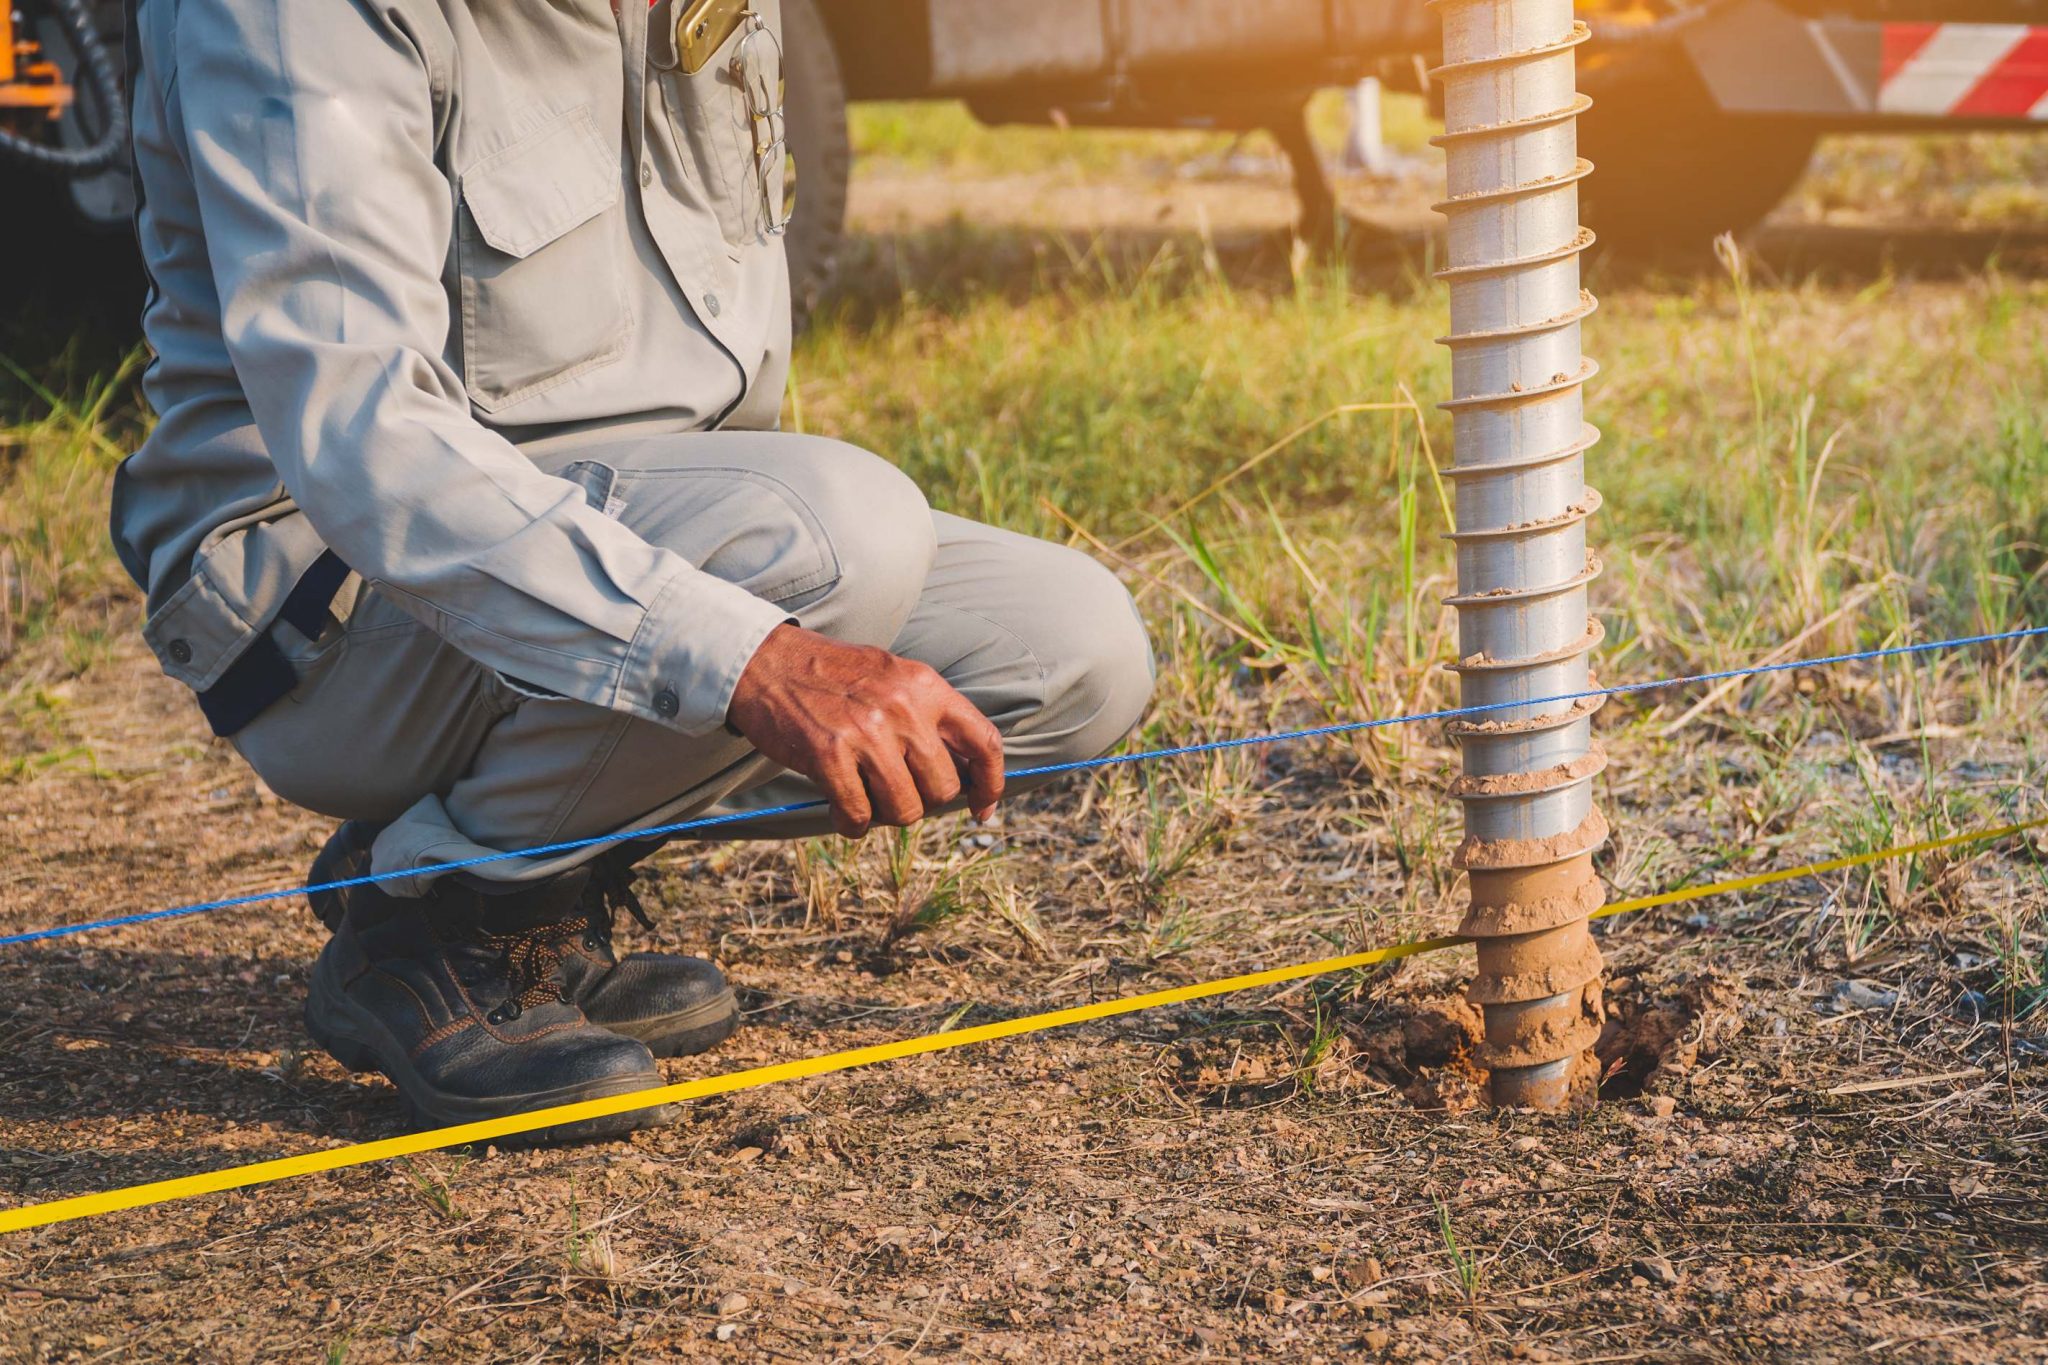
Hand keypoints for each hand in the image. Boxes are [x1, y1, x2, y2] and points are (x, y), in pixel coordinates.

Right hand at [726, 625, 1004, 837]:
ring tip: (863, 797)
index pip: (984, 741)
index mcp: (925, 685)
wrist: (764, 662)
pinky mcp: (829, 754)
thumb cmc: (832, 678)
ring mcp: (867, 731)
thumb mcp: (892, 678)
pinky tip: (839, 808)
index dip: (991, 784)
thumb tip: (966, 775)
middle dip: (922, 801)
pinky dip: (851, 823)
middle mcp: (903, 706)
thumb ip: (928, 717)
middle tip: (892, 790)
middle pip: (943, 788)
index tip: (981, 808)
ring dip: (885, 816)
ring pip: (906, 809)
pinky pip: (859, 816)